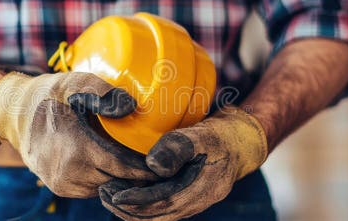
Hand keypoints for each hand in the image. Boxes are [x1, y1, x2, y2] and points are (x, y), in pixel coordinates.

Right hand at [0, 72, 158, 197]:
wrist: (15, 115)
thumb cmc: (50, 95)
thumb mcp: (74, 83)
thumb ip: (102, 92)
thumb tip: (132, 107)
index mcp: (77, 150)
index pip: (124, 167)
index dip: (148, 166)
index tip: (167, 160)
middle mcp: (70, 174)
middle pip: (119, 180)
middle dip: (140, 173)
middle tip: (161, 161)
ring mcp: (65, 184)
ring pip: (108, 187)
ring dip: (123, 178)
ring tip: (141, 161)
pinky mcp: (62, 189)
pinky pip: (94, 188)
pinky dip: (107, 178)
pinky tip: (117, 163)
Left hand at [99, 106, 268, 219]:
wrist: (243, 141)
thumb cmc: (222, 134)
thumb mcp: (203, 134)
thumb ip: (178, 147)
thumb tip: (153, 164)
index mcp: (201, 189)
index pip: (163, 203)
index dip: (136, 201)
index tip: (113, 193)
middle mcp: (198, 201)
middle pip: (158, 215)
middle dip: (128, 209)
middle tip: (104, 194)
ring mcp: (194, 202)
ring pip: (159, 216)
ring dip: (133, 210)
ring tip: (110, 195)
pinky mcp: (189, 198)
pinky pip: (163, 209)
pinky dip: (143, 205)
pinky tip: (127, 192)